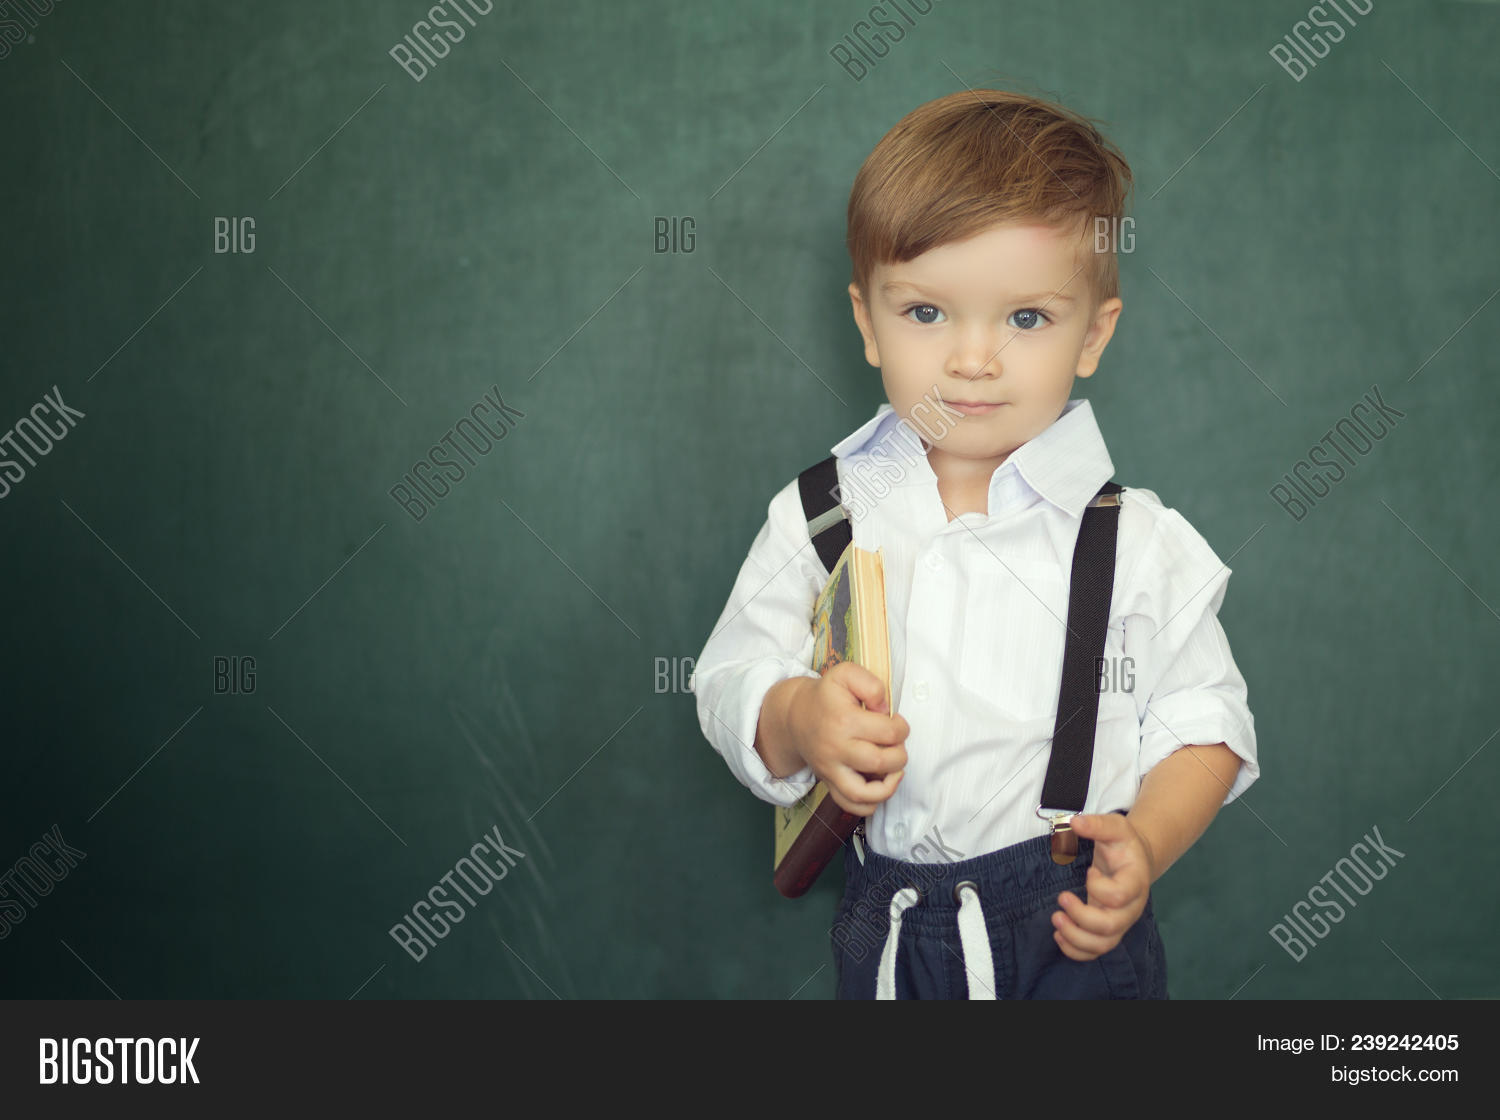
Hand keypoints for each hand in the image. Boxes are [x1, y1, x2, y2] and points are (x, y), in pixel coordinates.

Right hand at [787, 660, 908, 816]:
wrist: (795, 716)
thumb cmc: (826, 696)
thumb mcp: (845, 674)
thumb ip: (870, 683)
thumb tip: (884, 709)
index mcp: (844, 720)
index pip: (889, 732)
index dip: (902, 727)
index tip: (896, 722)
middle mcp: (836, 748)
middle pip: (881, 762)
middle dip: (899, 753)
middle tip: (895, 744)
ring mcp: (831, 769)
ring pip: (863, 793)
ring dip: (889, 785)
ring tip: (894, 770)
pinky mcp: (829, 782)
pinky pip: (850, 805)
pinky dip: (870, 804)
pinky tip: (879, 787)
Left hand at [1050, 813, 1155, 961]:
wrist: (1134, 861)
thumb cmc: (1123, 844)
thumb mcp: (1115, 827)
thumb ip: (1097, 824)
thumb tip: (1075, 822)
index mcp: (1135, 882)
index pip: (1120, 896)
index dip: (1099, 887)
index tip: (1089, 871)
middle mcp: (1130, 908)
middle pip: (1110, 927)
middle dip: (1081, 917)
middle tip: (1061, 898)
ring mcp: (1119, 922)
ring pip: (1102, 945)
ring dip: (1075, 937)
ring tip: (1056, 919)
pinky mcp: (1107, 931)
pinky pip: (1094, 951)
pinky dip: (1075, 950)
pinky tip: (1059, 935)